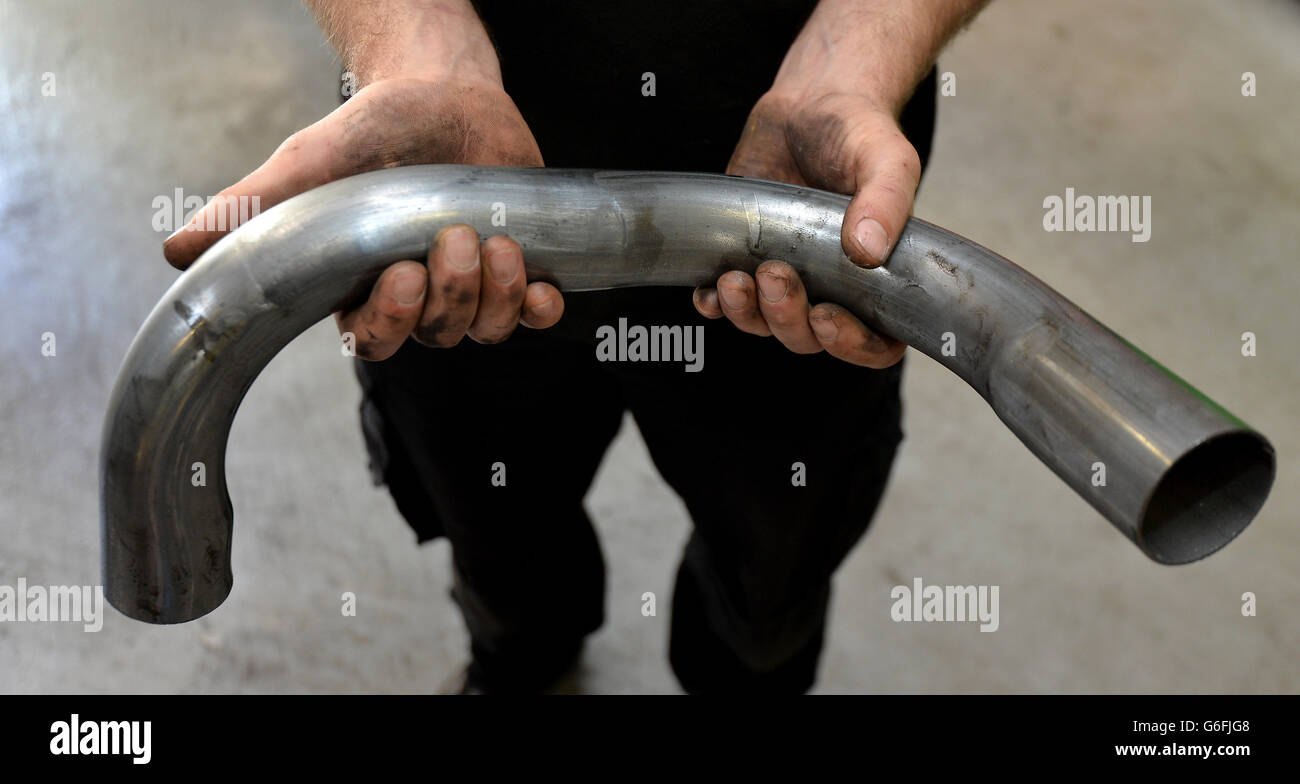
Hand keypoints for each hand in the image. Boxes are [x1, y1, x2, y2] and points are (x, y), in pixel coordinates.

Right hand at [162, 77, 564, 358]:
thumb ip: (255, 207)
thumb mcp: (312, 164)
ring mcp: (471, 285)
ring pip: (486, 327)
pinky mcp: (519, 269)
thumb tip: (176, 249)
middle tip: (452, 240)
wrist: (443, 94)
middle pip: (436, 334)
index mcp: (365, 286)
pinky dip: (541, 308)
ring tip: (497, 241)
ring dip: (497, 293)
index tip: (401, 274)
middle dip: (449, 296)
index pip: (371, 338)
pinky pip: (533, 314)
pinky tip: (544, 289)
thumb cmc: (373, 131)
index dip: (390, 320)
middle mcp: (420, 297)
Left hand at [694, 90, 915, 367]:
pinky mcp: (743, 260)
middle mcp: (831, 290)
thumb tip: (869, 251)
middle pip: (807, 338)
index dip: (852, 345)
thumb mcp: (888, 160)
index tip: (828, 317)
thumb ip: (887, 202)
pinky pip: (726, 303)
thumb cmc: (860, 133)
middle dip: (787, 317)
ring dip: (746, 313)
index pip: (874, 344)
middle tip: (774, 272)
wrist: (811, 103)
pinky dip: (714, 304)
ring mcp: (785, 278)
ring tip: (736, 278)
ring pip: (763, 325)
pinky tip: (708, 291)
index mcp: (877, 282)